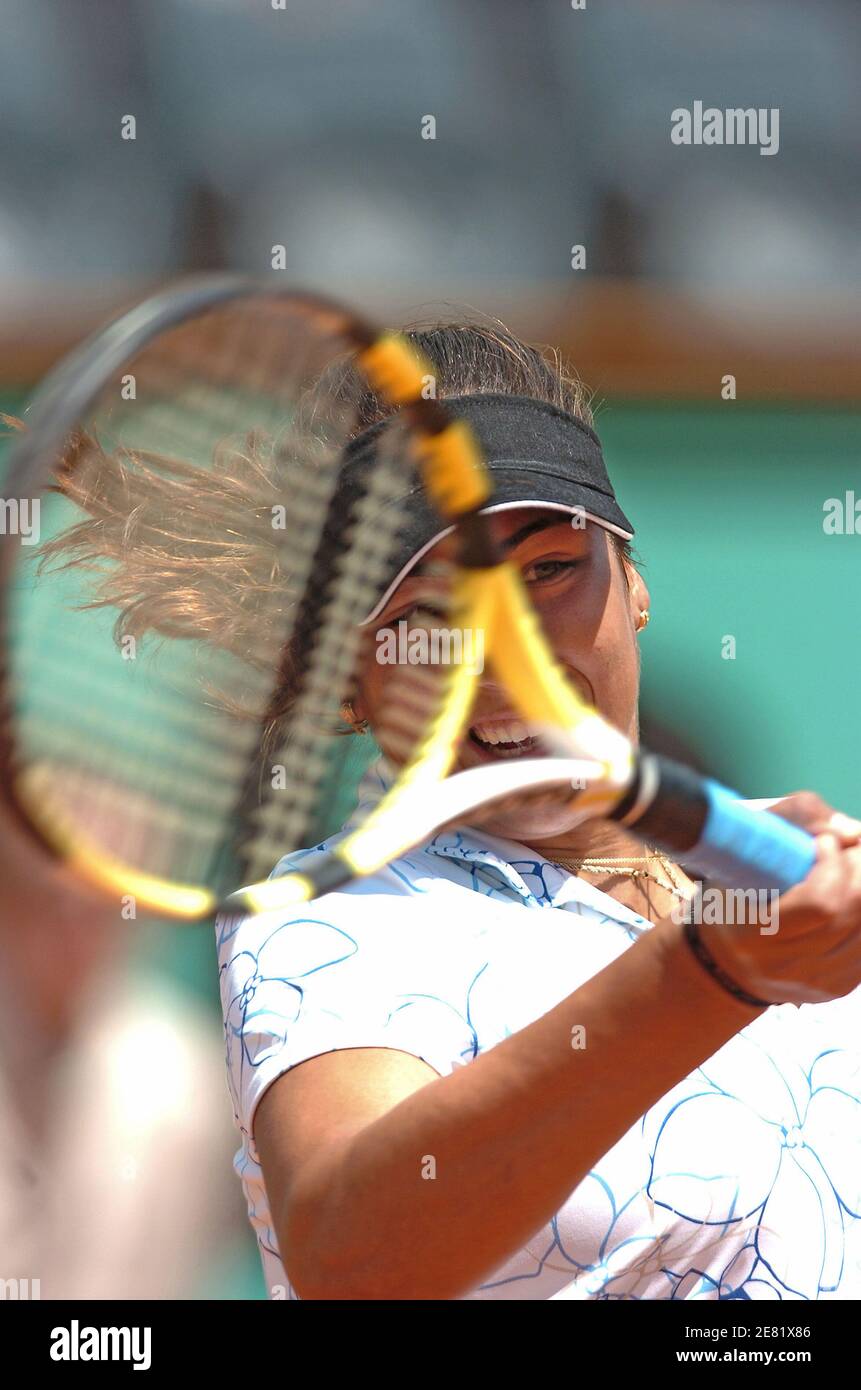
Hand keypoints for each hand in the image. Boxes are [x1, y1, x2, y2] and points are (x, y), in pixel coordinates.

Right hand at [696, 792, 860, 1006]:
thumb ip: (795, 818)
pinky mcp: (837, 987)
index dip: (833, 868)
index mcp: (752, 934)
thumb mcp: (743, 849)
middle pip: (852, 912)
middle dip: (858, 869)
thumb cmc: (734, 896)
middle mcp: (785, 966)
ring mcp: (815, 982)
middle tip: (846, 849)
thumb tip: (851, 831)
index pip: (820, 905)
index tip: (822, 842)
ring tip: (848, 870)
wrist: (725, 960)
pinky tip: (850, 897)